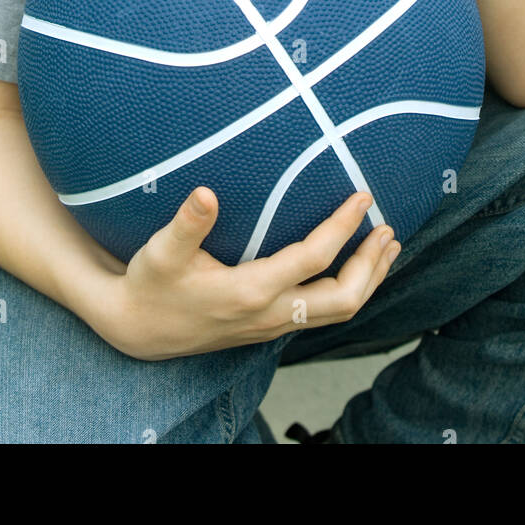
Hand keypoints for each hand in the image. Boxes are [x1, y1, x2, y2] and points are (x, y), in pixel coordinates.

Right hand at [92, 187, 399, 360]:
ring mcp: (271, 324)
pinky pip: (322, 313)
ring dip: (367, 279)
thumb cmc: (150, 284)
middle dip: (371, 264)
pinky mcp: (268, 325)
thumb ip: (186, 224)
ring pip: (338, 312)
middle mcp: (269, 313)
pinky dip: (347, 289)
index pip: (314, 258)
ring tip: (386, 247)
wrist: (137, 330)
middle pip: (343, 299)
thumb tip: (206, 193)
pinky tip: (352, 267)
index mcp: (250, 291)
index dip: (343, 226)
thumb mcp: (161, 252)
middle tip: (387, 228)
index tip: (361, 197)